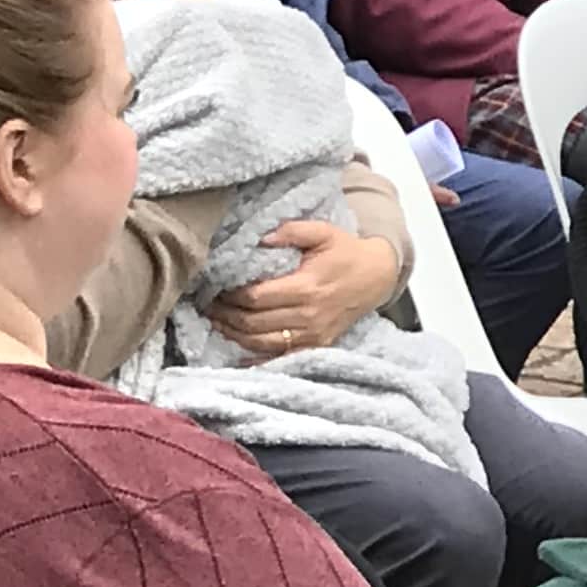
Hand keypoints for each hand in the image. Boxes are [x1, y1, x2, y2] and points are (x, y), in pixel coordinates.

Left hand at [214, 221, 402, 351]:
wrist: (378, 276)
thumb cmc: (346, 253)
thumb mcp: (324, 232)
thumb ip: (292, 231)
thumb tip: (260, 239)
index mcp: (307, 287)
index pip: (255, 298)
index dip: (230, 295)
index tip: (216, 287)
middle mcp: (309, 315)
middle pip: (252, 322)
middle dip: (225, 315)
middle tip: (208, 305)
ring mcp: (313, 334)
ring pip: (259, 342)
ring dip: (233, 333)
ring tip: (217, 321)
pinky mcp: (316, 345)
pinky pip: (277, 354)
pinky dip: (253, 352)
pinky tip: (238, 341)